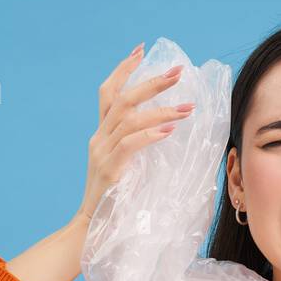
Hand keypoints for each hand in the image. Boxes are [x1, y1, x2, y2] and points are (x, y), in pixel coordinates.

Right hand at [75, 41, 195, 220]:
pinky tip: (169, 130)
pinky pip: (129, 145)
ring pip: (128, 119)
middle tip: (178, 72)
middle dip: (151, 82)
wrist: (93, 231)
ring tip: (187, 107)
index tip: (142, 49)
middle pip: (122, 99)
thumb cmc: (115, 202)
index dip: (123, 69)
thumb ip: (138, 148)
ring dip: (161, 110)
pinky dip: (150, 135)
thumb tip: (168, 130)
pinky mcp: (109, 171)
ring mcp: (101, 153)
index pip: (107, 92)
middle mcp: (98, 139)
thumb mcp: (126, 168)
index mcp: (101, 135)